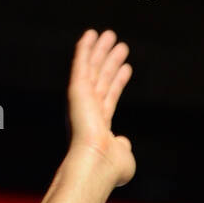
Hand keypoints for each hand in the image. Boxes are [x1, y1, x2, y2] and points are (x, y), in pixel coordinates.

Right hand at [66, 28, 135, 186]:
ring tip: (112, 35)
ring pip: (93, 69)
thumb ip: (124, 148)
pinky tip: (91, 34)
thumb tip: (124, 143)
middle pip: (102, 79)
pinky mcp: (77, 91)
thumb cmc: (111, 168)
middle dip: (110, 62)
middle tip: (120, 45)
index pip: (110, 98)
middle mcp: (88, 111)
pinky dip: (85, 49)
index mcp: (98, 126)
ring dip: (101, 51)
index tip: (126, 68)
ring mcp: (82, 100)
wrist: (97, 164)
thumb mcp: (124, 157)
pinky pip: (81, 64)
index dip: (118, 82)